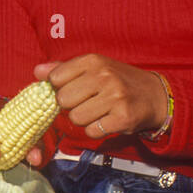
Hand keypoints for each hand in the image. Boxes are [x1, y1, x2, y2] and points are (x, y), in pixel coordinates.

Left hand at [34, 56, 168, 140]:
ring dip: (83, 119)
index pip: (55, 79)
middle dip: (70, 105)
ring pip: (75, 118)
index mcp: (93, 61)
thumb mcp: (92, 68)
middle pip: (63, 100)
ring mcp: (115, 97)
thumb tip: (37, 72)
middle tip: (87, 102)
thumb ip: (62, 69)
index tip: (72, 88)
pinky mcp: (123, 118)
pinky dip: (95, 130)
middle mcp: (104, 76)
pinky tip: (106, 120)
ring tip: (98, 111)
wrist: (155, 96)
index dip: (59, 88)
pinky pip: (91, 131)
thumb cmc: (116, 81)